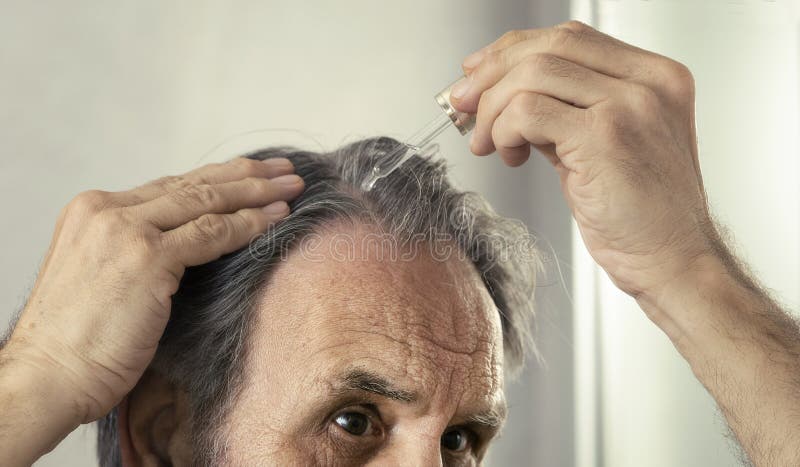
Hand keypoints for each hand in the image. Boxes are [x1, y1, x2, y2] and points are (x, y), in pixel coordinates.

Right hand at [3, 157, 302, 422]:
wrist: (46, 377)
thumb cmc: (76, 342)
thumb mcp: (104, 278)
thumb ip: (138, 250)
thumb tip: (189, 244)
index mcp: (93, 210)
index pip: (170, 187)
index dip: (216, 178)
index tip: (250, 174)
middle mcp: (106, 209)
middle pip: (192, 184)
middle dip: (245, 174)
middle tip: (284, 169)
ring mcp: (125, 229)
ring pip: (206, 201)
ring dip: (256, 193)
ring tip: (292, 187)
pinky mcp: (145, 256)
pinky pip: (212, 233)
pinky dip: (249, 224)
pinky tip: (277, 218)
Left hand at [451, 21, 717, 299]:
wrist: (673, 262)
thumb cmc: (639, 215)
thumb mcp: (602, 146)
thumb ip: (564, 111)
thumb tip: (499, 92)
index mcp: (654, 77)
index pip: (571, 38)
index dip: (513, 50)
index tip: (478, 73)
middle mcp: (648, 82)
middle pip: (549, 47)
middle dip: (491, 74)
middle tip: (462, 104)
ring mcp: (630, 105)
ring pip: (533, 74)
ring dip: (493, 109)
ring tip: (489, 144)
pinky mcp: (605, 136)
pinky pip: (528, 111)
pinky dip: (503, 130)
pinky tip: (510, 156)